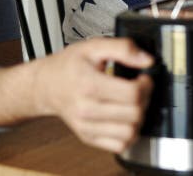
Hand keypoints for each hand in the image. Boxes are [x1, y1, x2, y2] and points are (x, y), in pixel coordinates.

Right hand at [36, 38, 153, 151]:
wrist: (46, 85)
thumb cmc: (69, 65)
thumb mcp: (93, 46)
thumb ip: (122, 48)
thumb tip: (147, 60)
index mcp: (89, 85)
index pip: (132, 94)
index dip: (146, 85)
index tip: (144, 78)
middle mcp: (86, 109)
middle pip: (134, 114)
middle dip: (145, 100)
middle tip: (140, 90)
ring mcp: (86, 127)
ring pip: (130, 133)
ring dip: (139, 119)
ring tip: (133, 105)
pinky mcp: (88, 138)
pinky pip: (119, 146)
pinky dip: (129, 134)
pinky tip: (125, 119)